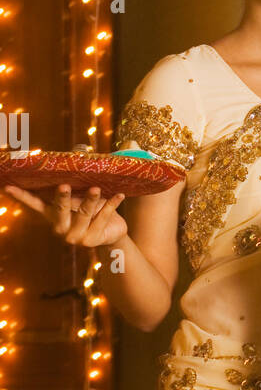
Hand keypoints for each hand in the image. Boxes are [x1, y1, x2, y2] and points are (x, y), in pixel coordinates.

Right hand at [4, 183, 127, 247]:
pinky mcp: (93, 240)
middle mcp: (61, 227)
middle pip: (60, 210)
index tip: (7, 186)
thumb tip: (80, 149)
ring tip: (96, 189)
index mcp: (53, 215)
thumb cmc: (93, 211)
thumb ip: (78, 179)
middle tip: (64, 186)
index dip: (21, 196)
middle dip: (62, 198)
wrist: (112, 236)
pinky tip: (119, 195)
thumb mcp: (83, 195)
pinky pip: (104, 218)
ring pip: (84, 214)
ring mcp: (76, 236)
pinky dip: (111, 205)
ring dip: (90, 200)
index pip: (35, 203)